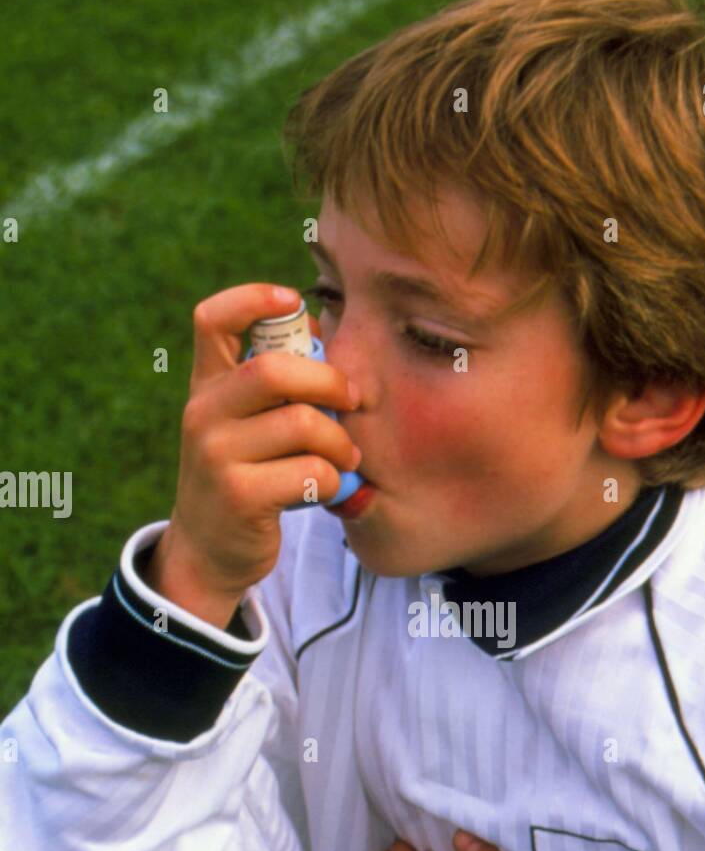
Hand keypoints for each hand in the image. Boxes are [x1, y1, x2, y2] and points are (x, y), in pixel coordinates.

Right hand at [152, 283, 361, 622]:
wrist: (209, 552)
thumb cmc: (246, 477)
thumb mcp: (244, 426)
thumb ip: (274, 389)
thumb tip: (325, 340)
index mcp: (206, 386)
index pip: (211, 319)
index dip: (253, 298)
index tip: (293, 300)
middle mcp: (203, 414)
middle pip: (274, 369)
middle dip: (330, 381)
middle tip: (355, 400)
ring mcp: (216, 455)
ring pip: (303, 424)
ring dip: (341, 442)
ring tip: (347, 457)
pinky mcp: (239, 496)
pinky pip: (310, 472)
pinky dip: (333, 480)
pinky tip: (327, 490)